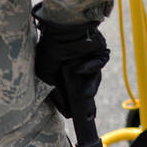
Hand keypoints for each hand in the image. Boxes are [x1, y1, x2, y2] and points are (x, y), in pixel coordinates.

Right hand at [33, 5, 110, 119]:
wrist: (59, 30)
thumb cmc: (49, 50)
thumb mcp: (47, 75)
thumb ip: (58, 94)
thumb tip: (68, 113)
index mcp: (67, 70)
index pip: (74, 90)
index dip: (77, 103)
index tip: (78, 116)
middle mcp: (80, 65)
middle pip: (87, 86)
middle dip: (89, 101)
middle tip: (90, 115)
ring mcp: (90, 58)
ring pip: (95, 77)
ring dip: (91, 86)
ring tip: (86, 96)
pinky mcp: (99, 50)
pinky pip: (99, 62)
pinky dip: (90, 66)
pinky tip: (79, 69)